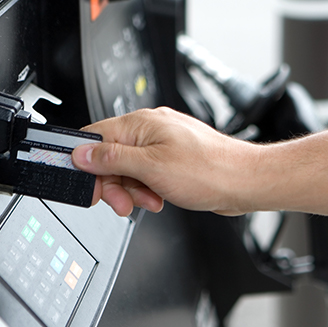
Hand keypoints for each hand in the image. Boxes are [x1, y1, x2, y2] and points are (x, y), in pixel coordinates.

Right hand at [72, 107, 260, 216]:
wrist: (245, 182)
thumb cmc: (209, 171)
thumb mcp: (151, 168)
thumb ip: (112, 159)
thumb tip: (82, 153)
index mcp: (141, 124)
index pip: (95, 137)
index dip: (85, 163)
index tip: (87, 185)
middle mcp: (150, 130)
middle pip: (110, 157)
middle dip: (113, 184)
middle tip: (121, 202)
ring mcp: (163, 145)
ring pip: (128, 169)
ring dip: (132, 190)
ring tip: (148, 199)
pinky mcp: (173, 160)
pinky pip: (146, 174)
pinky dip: (147, 189)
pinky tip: (158, 197)